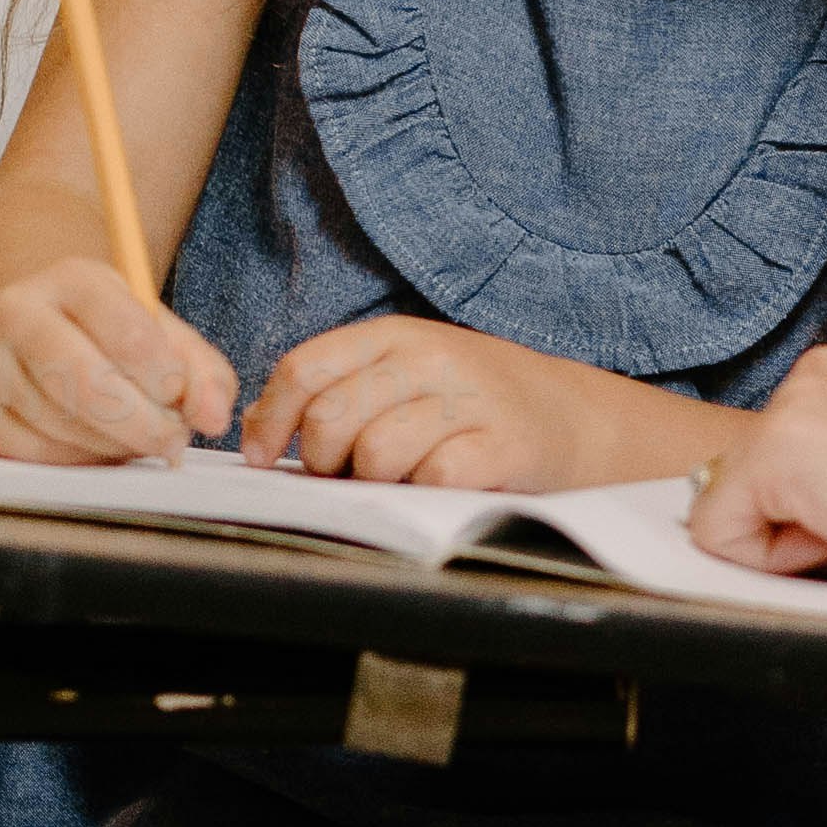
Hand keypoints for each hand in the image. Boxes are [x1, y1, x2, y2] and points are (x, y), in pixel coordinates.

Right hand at [0, 259, 232, 463]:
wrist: (38, 325)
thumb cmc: (109, 333)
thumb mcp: (163, 334)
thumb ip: (204, 374)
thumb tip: (213, 418)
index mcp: (74, 278)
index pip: (131, 336)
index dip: (168, 381)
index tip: (179, 396)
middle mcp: (18, 311)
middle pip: (88, 386)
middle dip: (143, 426)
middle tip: (169, 438)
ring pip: (64, 427)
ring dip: (112, 445)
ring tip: (128, 432)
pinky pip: (35, 455)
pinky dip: (74, 459)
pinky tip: (88, 440)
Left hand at [243, 318, 659, 491]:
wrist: (570, 416)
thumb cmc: (468, 402)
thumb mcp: (400, 375)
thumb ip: (333, 389)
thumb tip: (256, 422)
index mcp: (395, 335)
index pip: (306, 368)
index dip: (272, 418)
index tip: (262, 455)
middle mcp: (431, 357)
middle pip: (332, 417)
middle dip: (322, 459)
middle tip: (344, 471)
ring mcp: (469, 399)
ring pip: (375, 453)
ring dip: (375, 480)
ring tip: (398, 475)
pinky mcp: (502, 445)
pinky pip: (432, 479)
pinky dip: (425, 492)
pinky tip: (440, 482)